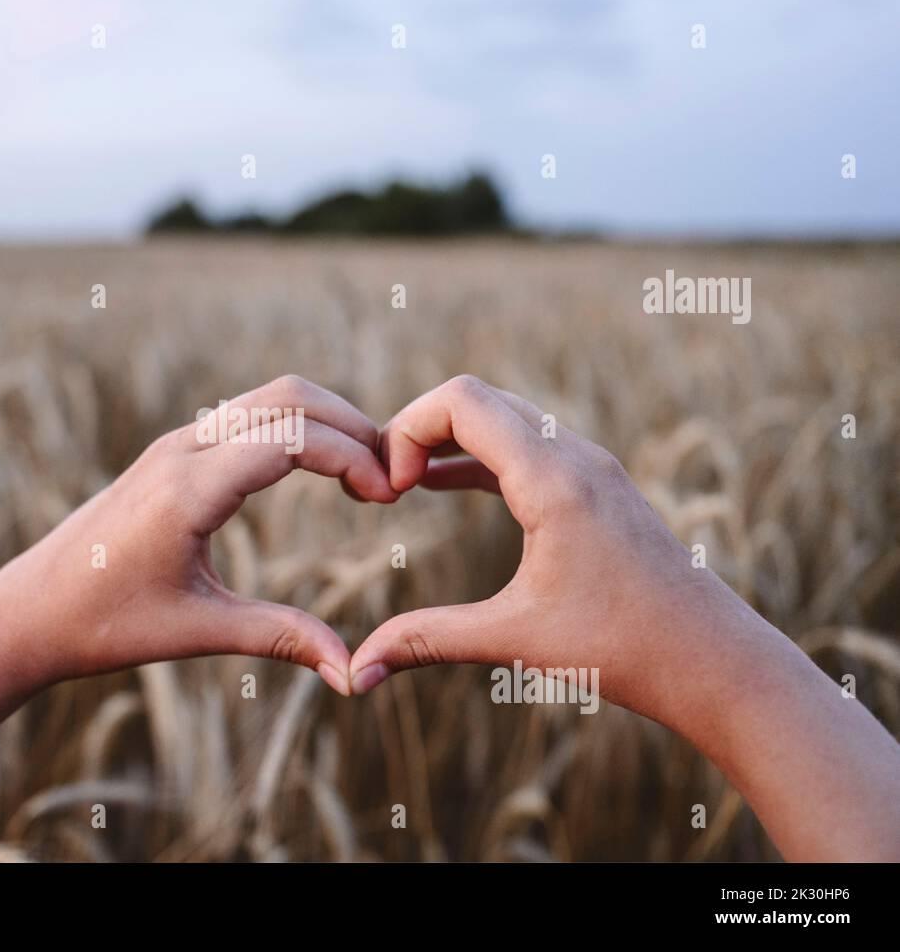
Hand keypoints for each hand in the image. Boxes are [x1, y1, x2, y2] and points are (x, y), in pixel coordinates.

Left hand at [0, 375, 396, 694]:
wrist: (28, 611)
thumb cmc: (105, 624)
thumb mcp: (199, 630)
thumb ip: (281, 639)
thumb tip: (352, 674)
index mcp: (189, 487)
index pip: (294, 436)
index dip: (353, 456)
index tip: (388, 496)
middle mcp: (181, 449)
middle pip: (289, 396)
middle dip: (352, 424)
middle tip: (391, 477)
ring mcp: (173, 445)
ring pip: (268, 398)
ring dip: (324, 421)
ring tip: (365, 472)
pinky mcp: (170, 453)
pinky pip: (245, 416)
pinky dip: (294, 427)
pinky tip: (317, 469)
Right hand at [348, 375, 772, 730]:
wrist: (715, 661)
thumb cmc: (624, 650)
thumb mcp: (515, 639)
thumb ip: (427, 641)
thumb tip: (355, 673)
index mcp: (553, 478)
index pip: (461, 400)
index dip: (407, 430)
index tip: (390, 492)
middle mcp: (575, 455)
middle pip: (476, 397)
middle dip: (417, 429)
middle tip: (383, 484)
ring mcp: (590, 465)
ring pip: (502, 416)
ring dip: (447, 439)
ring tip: (402, 483)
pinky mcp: (596, 485)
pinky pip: (523, 444)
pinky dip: (475, 455)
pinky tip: (440, 485)